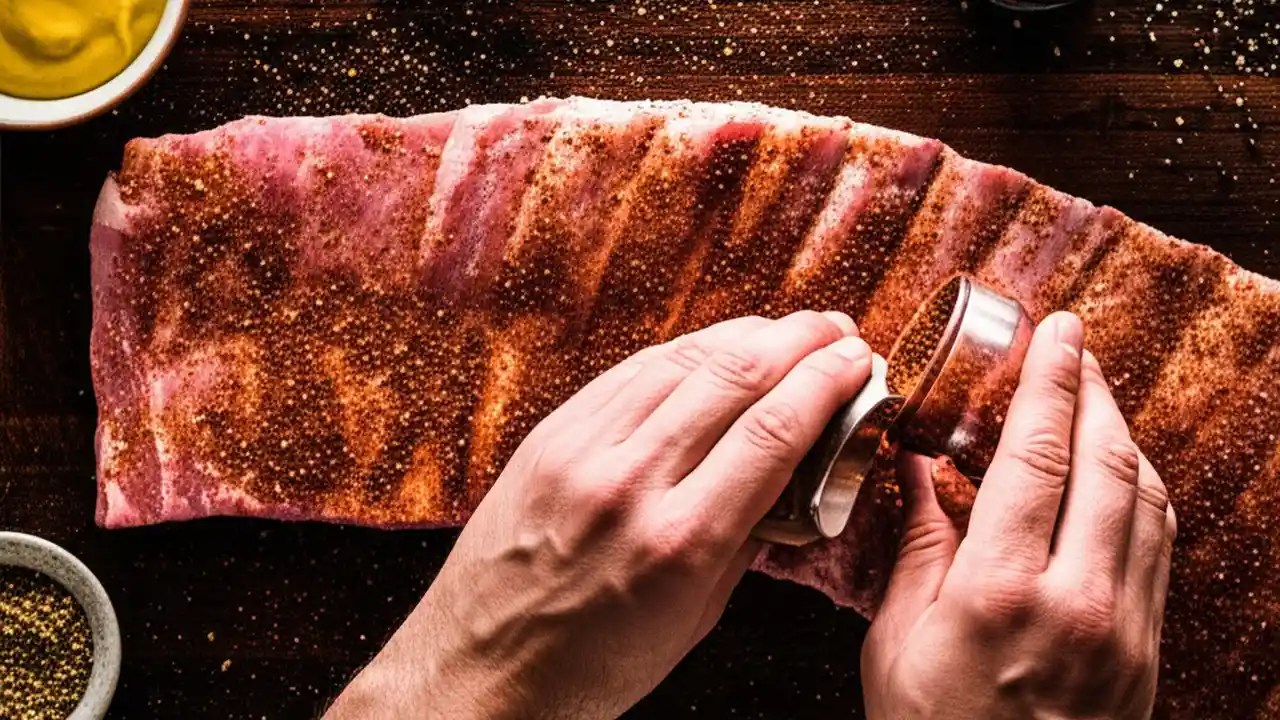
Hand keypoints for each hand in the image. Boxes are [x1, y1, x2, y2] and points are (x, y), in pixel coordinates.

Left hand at [327, 311, 871, 718]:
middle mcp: (629, 484)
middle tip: (835, 328)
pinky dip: (680, 353)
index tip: (858, 360)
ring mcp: (579, 453)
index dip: (826, 381)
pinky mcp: (547, 438)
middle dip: (797, 340)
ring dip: (742, 335)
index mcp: (679, 542)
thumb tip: (790, 476)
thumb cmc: (591, 666)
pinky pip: (626, 375)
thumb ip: (745, 540)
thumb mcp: (694, 619)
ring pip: (677, 362)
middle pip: (731, 377)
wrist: (479, 672)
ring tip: (784, 329)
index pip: (773, 431)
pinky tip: (711, 346)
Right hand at [862, 312, 1176, 719]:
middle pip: (1106, 463)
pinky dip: (1140, 494)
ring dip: (1123, 438)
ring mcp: (1121, 630)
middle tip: (1077, 348)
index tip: (1056, 334)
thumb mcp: (897, 640)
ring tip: (1094, 402)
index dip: (1051, 383)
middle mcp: (1075, 602)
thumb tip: (917, 468)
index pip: (1040, 455)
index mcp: (998, 591)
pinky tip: (1115, 477)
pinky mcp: (1143, 653)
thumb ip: (917, 545)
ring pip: (1145, 500)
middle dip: (1095, 392)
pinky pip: (1158, 548)